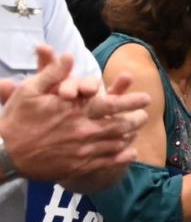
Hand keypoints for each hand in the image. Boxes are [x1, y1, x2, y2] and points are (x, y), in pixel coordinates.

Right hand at [0, 46, 149, 182]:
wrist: (5, 153)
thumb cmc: (16, 120)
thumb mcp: (30, 91)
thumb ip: (52, 73)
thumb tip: (68, 56)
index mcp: (75, 110)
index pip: (112, 104)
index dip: (131, 101)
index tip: (145, 98)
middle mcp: (84, 130)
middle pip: (120, 124)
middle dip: (136, 118)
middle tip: (145, 114)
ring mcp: (84, 150)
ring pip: (117, 142)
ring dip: (131, 135)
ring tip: (139, 130)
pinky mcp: (80, 165)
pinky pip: (108, 162)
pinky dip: (123, 156)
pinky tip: (130, 152)